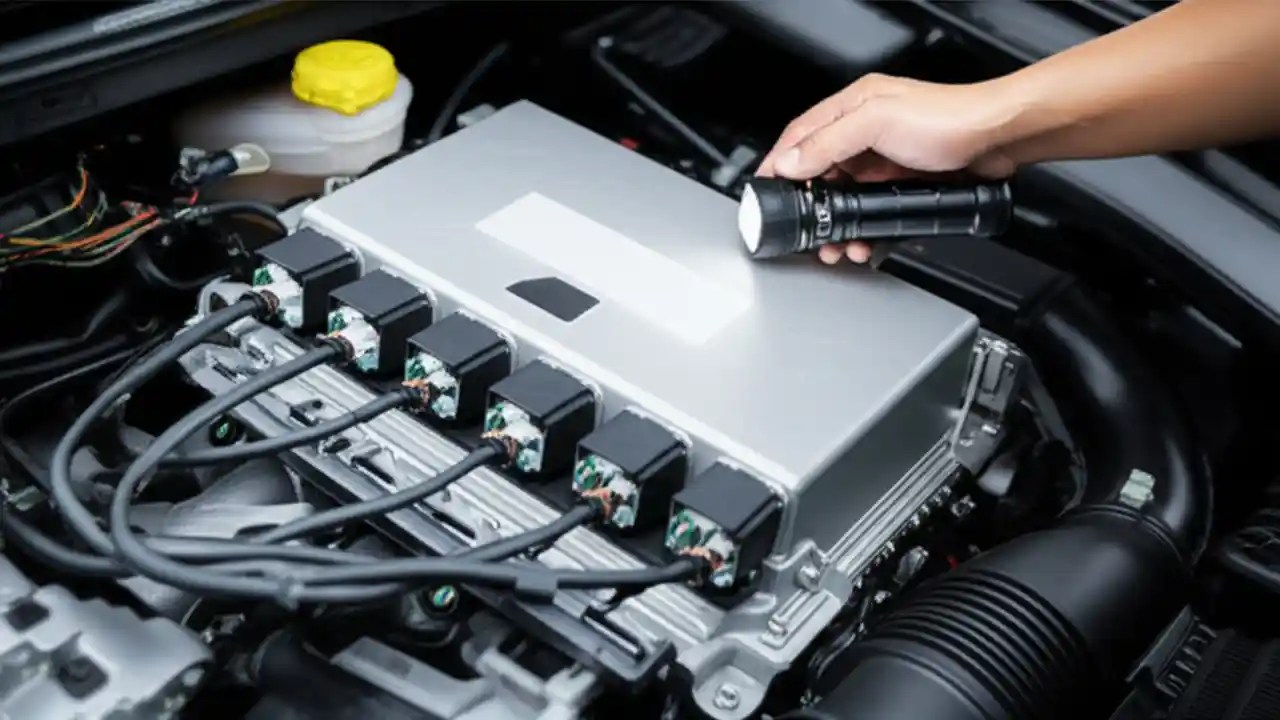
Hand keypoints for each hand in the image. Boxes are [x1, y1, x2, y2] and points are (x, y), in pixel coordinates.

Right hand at [756, 74, 1020, 263]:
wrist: (999, 140)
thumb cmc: (950, 118)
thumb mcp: (877, 123)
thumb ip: (829, 142)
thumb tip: (789, 162)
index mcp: (852, 107)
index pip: (800, 135)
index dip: (778, 162)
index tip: (764, 189)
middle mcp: (865, 130)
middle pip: (818, 171)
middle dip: (808, 204)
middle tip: (802, 230)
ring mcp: (882, 158)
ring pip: (843, 196)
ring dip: (836, 223)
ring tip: (834, 245)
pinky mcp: (900, 181)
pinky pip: (869, 209)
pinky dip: (862, 228)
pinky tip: (863, 241)